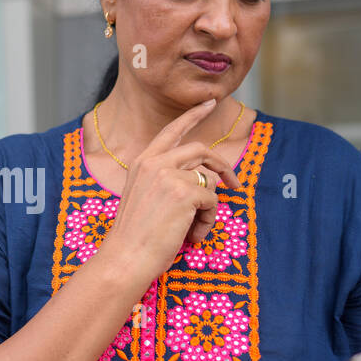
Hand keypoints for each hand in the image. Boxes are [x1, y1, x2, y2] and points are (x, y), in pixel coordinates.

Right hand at [100, 99, 244, 283]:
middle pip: (201, 150)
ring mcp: (170, 176)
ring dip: (209, 208)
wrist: (126, 258)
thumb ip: (166, 180)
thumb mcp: (144, 197)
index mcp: (142, 162)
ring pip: (209, 182)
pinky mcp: (185, 193)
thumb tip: (205, 180)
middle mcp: (155, 163)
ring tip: (194, 228)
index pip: (171, 130)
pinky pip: (212, 201)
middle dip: (223, 166)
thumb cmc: (135, 236)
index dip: (193, 115)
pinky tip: (193, 234)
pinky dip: (208, 220)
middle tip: (235, 184)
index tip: (210, 102)